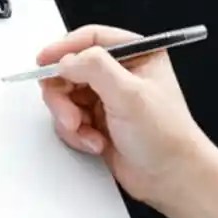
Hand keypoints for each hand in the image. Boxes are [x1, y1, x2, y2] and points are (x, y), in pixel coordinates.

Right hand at [37, 24, 210, 207]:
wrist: (172, 179)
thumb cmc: (167, 137)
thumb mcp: (130, 94)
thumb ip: (95, 68)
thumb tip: (64, 60)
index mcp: (136, 56)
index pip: (91, 38)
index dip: (65, 48)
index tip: (45, 61)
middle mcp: (119, 74)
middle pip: (69, 67)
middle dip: (63, 93)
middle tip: (70, 113)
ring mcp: (105, 97)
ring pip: (63, 94)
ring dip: (68, 116)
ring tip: (85, 131)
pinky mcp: (95, 120)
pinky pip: (67, 117)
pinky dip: (75, 132)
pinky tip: (95, 142)